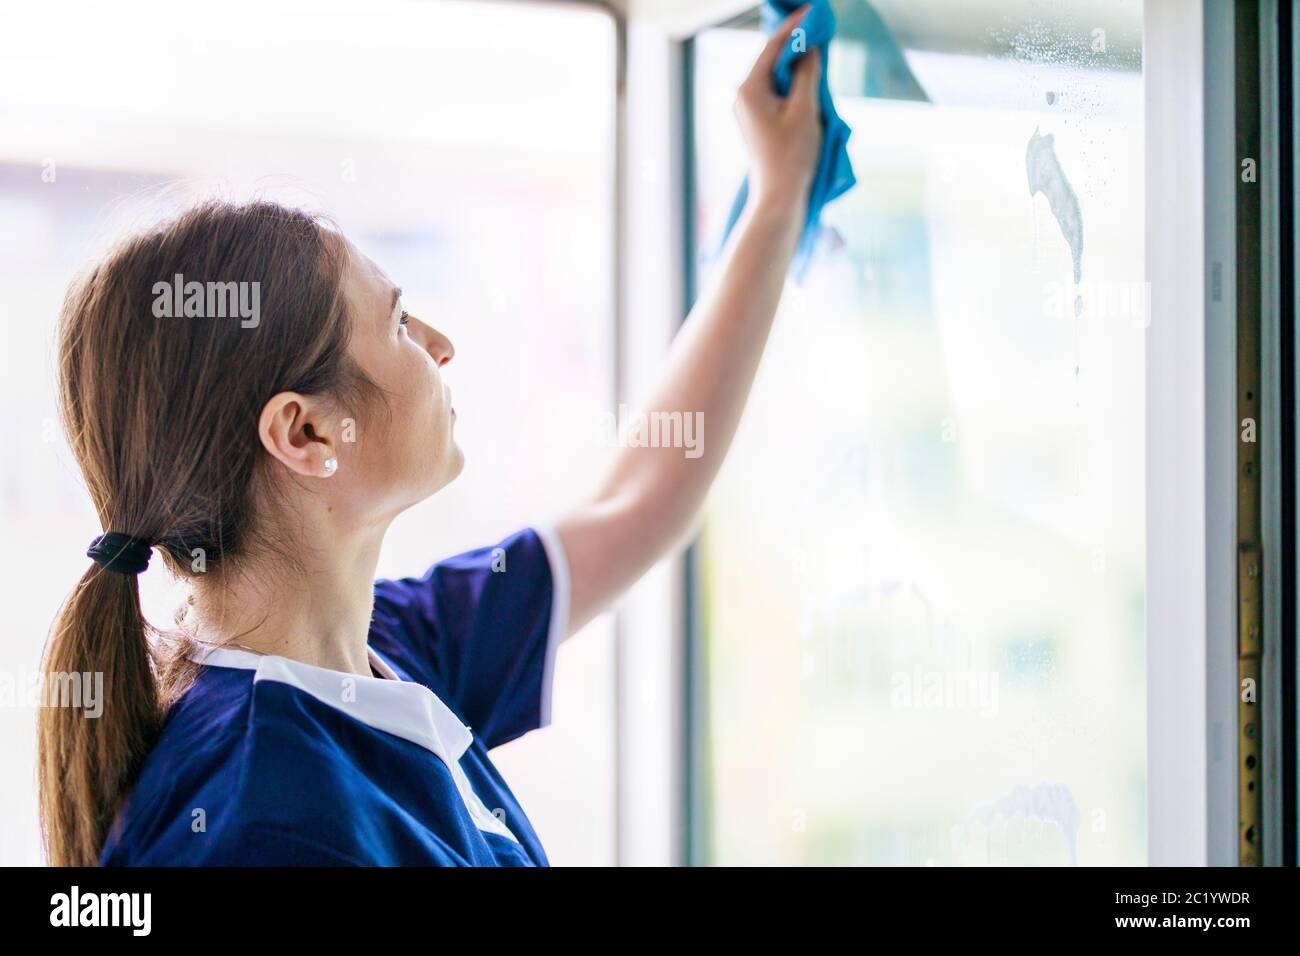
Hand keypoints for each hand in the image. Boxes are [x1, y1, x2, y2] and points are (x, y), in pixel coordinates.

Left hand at [734, 4, 823, 217]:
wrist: (780, 196)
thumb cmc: (792, 156)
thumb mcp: (805, 109)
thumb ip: (807, 74)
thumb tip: (809, 48)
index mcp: (749, 89)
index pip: (772, 46)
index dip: (794, 26)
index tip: (813, 11)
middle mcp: (743, 96)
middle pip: (772, 59)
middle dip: (796, 43)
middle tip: (819, 27)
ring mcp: (748, 109)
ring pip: (776, 76)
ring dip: (797, 64)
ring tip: (818, 50)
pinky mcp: (758, 120)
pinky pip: (777, 92)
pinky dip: (794, 83)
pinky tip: (810, 79)